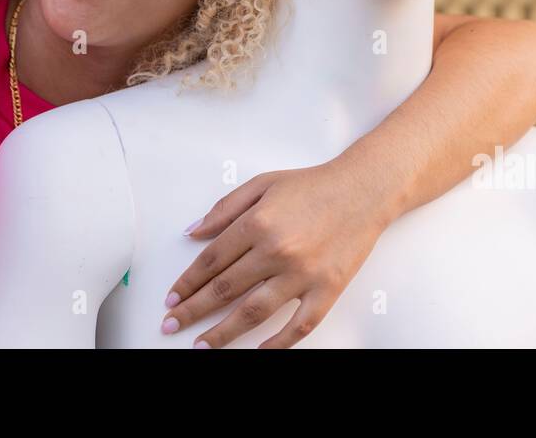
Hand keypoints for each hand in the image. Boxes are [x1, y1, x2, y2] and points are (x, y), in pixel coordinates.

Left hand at [161, 159, 396, 347]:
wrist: (363, 190)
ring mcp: (303, 274)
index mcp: (258, 222)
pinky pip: (299, 326)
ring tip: (201, 345)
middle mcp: (277, 251)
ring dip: (222, 333)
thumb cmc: (313, 186)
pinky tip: (258, 351)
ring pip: (253, 312)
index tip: (171, 297)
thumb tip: (193, 232)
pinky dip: (278, 344)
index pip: (211, 261)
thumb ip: (225, 208)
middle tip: (171, 324)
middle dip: (193, 310)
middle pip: (224, 289)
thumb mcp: (262, 184)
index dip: (187, 282)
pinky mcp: (327, 290)